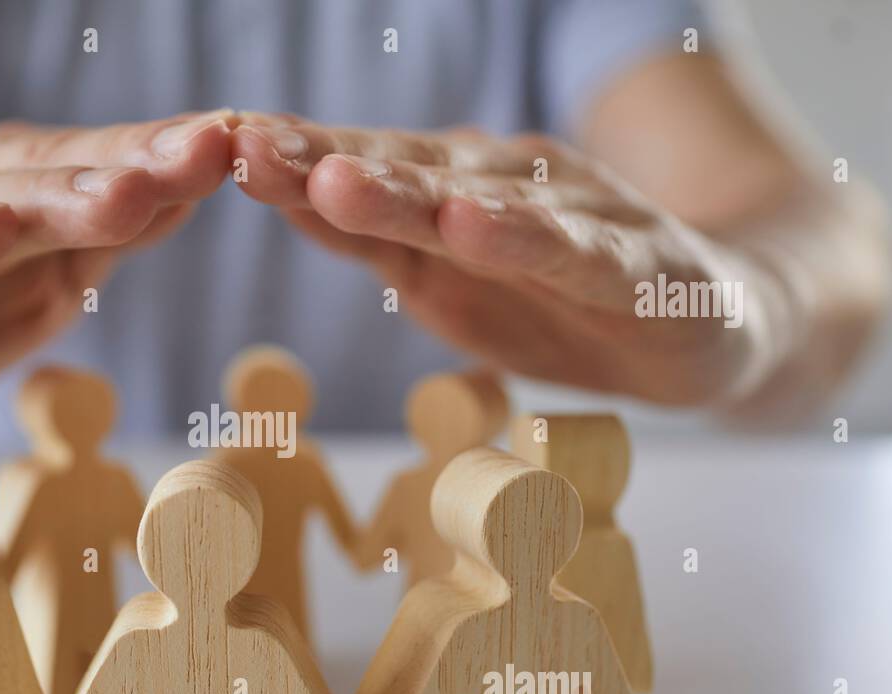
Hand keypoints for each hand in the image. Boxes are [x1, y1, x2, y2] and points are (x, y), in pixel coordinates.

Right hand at [0, 111, 233, 430]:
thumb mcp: (27, 287)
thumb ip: (93, 243)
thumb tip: (181, 196)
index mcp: (15, 192)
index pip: (103, 168)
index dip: (171, 158)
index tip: (248, 148)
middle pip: (58, 171)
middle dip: (138, 162)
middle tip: (212, 152)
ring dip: (59, 195)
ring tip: (126, 190)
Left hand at [231, 114, 779, 404]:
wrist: (708, 319)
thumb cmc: (561, 297)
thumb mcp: (449, 276)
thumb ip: (378, 238)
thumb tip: (287, 197)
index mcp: (453, 195)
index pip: (360, 173)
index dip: (288, 163)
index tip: (211, 150)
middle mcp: (505, 189)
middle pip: (405, 175)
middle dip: (323, 162)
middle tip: (247, 148)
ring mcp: (570, 220)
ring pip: (480, 203)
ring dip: (406, 191)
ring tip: (338, 183)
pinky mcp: (633, 266)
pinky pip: (573, 252)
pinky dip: (524, 238)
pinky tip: (478, 226)